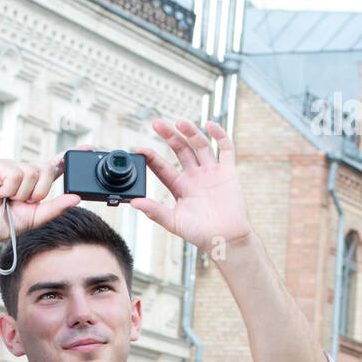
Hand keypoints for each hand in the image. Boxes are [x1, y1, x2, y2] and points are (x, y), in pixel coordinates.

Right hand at [0, 149, 91, 245]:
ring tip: (8, 198)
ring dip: (21, 193)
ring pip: (32, 173)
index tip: (87, 148)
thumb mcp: (36, 218)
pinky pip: (15, 174)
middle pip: (47, 170)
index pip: (56, 165)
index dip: (70, 156)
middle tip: (23, 201)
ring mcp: (11, 165)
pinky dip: (9, 188)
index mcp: (35, 182)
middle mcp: (25, 170)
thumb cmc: (6, 222)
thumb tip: (76, 198)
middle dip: (39, 191)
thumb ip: (56, 208)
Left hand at [129, 119, 251, 252]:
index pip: (163, 168)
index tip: (140, 149)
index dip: (152, 157)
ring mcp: (211, 173)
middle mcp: (195, 177)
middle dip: (169, 136)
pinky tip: (211, 125)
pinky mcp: (228, 172)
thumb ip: (154, 211)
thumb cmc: (201, 235)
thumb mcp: (173, 222)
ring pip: (200, 145)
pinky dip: (220, 135)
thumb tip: (134, 202)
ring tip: (180, 122)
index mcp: (181, 188)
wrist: (226, 239)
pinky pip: (225, 148)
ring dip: (191, 132)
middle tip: (157, 123)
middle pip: (181, 150)